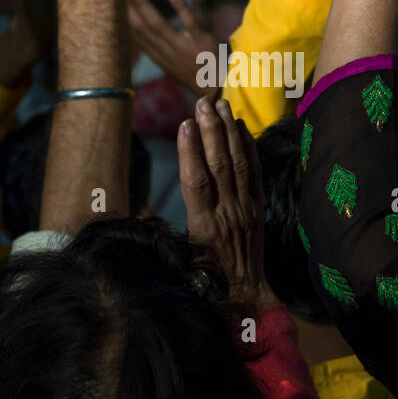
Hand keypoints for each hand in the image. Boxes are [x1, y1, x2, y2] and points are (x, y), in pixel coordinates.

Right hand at [126, 0, 217, 93]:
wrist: (223, 90)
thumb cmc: (202, 76)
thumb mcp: (178, 64)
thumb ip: (165, 45)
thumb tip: (151, 30)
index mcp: (162, 59)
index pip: (139, 39)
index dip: (124, 23)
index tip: (111, 6)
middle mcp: (169, 55)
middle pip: (143, 30)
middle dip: (127, 10)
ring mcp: (185, 49)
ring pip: (158, 26)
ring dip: (143, 5)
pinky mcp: (203, 43)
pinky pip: (190, 23)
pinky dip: (180, 7)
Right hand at [179, 97, 275, 308]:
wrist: (244, 296)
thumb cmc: (203, 279)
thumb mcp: (178, 257)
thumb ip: (162, 231)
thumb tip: (139, 209)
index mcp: (203, 227)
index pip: (197, 182)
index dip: (190, 151)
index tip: (185, 124)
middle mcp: (227, 214)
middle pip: (219, 165)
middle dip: (211, 131)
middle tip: (203, 102)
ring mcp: (246, 209)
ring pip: (239, 164)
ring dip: (229, 131)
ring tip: (220, 104)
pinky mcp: (259, 207)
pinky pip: (255, 173)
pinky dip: (249, 147)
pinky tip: (240, 127)